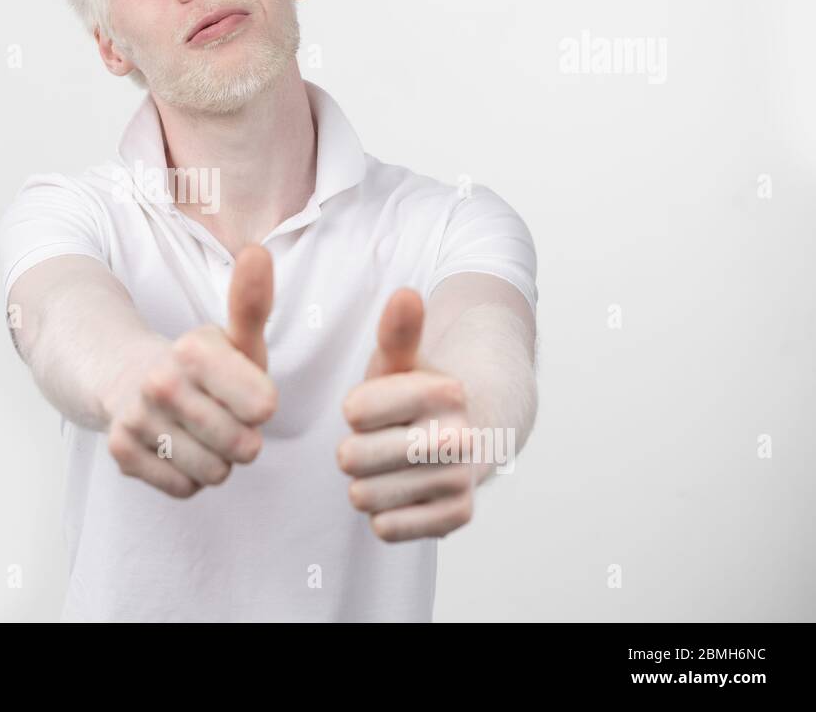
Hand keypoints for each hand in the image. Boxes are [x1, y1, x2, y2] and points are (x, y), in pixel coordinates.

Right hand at [104, 245, 277, 498]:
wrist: (125, 377)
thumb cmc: (198, 366)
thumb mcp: (231, 338)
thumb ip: (252, 304)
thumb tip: (258, 250)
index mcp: (194, 350)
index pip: (264, 408)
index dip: (260, 405)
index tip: (242, 391)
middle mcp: (160, 382)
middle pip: (244, 447)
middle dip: (241, 438)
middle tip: (220, 417)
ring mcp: (137, 418)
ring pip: (215, 474)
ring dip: (215, 462)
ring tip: (198, 434)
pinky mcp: (120, 452)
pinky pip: (184, 489)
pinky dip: (187, 478)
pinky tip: (175, 449)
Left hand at [336, 288, 476, 540]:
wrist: (471, 434)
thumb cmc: (415, 393)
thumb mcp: (401, 359)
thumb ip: (397, 331)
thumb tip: (405, 295)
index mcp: (444, 392)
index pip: (353, 411)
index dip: (356, 410)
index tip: (376, 406)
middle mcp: (458, 438)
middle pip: (351, 458)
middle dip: (353, 450)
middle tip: (377, 441)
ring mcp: (459, 481)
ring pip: (363, 497)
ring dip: (365, 484)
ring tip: (388, 466)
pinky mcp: (456, 517)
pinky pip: (385, 528)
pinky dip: (385, 514)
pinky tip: (402, 492)